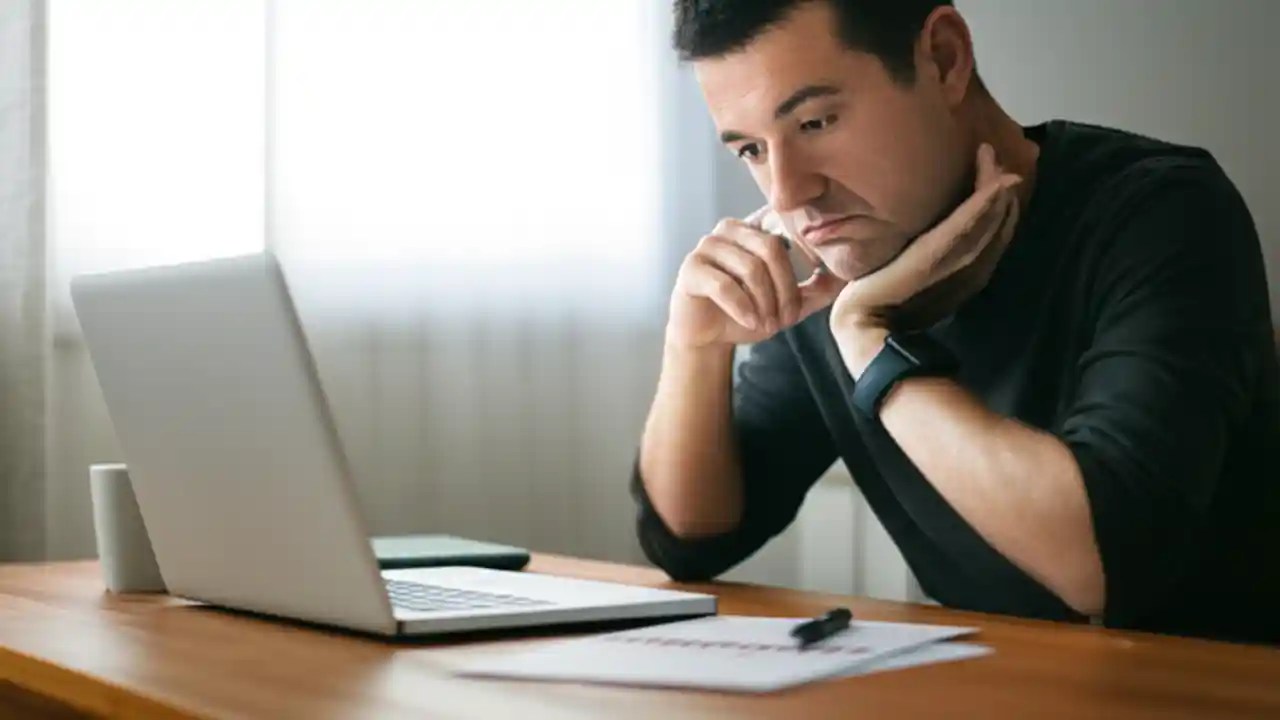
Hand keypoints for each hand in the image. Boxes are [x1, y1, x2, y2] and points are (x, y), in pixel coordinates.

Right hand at [666, 210, 844, 349]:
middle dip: (786, 289)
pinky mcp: (690, 268)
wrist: (707, 337)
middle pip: (772, 248)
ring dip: (765, 303)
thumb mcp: (789, 304)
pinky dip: (742, 308)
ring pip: (750, 268)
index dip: (805, 243)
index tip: (817, 271)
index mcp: (756, 227)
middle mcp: (730, 228)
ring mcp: (707, 245)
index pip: (785, 221)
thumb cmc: (747, 312)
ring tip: (768, 325)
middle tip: (788, 319)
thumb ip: (817, 289)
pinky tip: (750, 323)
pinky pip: (723, 284)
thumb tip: (845, 275)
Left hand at [829, 143, 1022, 375]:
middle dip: (998, 188)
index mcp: (965, 272)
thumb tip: (923, 237)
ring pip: (987, 218)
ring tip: (989, 157)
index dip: (996, 205)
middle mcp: (970, 266)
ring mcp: (957, 260)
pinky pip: (967, 223)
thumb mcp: (911, 277)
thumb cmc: (881, 303)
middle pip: (995, 221)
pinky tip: (994, 181)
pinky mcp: (937, 253)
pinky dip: (984, 201)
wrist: (864, 326)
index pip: (991, 233)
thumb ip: (928, 259)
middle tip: (992, 158)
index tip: (994, 178)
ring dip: (992, 185)